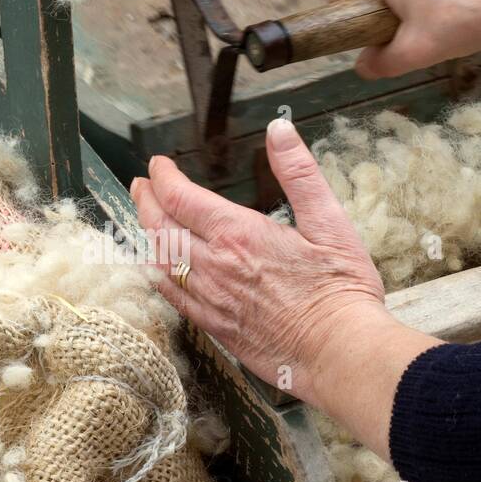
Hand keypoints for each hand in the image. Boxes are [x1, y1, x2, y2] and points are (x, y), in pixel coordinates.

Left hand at [131, 118, 386, 407]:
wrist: (338, 352)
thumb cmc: (340, 289)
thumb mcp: (329, 220)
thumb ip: (299, 172)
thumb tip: (279, 130)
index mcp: (238, 233)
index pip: (181, 196)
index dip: (163, 176)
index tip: (158, 165)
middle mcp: (214, 265)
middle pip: (160, 226)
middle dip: (145, 200)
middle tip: (140, 185)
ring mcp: (210, 298)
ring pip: (161, 260)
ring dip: (146, 234)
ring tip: (143, 218)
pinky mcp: (214, 325)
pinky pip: (171, 296)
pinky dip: (156, 274)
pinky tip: (156, 269)